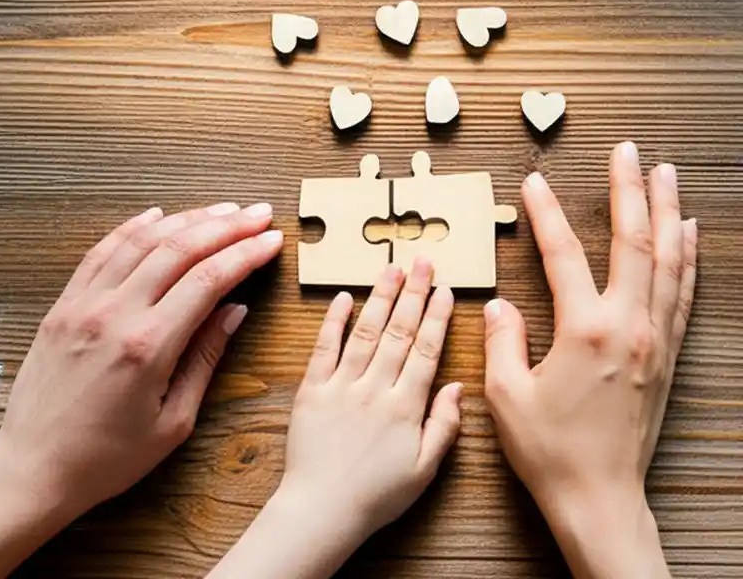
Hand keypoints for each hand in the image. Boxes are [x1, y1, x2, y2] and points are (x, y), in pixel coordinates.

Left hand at [0, 203, 282, 578]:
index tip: (271, 241)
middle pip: (178, 249)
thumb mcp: (173, 421)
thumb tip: (234, 311)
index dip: (245, 254)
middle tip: (258, 214)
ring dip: (184, 220)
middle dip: (224, 226)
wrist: (35, 467)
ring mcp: (83, 305)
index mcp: (147, 346)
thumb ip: (205, 359)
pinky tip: (156, 216)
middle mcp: (113, 314)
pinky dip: (132, 229)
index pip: (208, 280)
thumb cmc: (106, 458)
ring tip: (220, 211)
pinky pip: (100, 252)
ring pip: (140, 242)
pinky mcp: (62, 306)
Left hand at [210, 260, 461, 578]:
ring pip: (365, 332)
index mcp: (405, 407)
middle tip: (422, 260)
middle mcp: (375, 389)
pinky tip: (343, 297)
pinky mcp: (311, 391)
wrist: (322, 509)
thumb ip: (444, 426)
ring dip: (379, 297)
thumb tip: (456, 386)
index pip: (426, 350)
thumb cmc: (376, 495)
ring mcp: (341, 387)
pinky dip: (333, 321)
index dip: (436, 316)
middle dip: (412, 293)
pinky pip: (323, 348)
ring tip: (390, 267)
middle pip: (398, 332)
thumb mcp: (425, 469)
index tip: (445, 289)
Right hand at [483, 142, 696, 578]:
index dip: (546, 214)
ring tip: (666, 174)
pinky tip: (690, 235)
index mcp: (586, 330)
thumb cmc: (550, 450)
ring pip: (669, 261)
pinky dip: (689, 259)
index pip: (565, 254)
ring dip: (668, 212)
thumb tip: (504, 305)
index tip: (534, 182)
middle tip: (627, 150)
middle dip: (630, 190)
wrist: (599, 497)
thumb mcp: (506, 394)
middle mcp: (629, 326)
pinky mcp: (667, 358)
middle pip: (634, 242)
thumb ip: (504, 340)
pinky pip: (684, 295)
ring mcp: (655, 340)